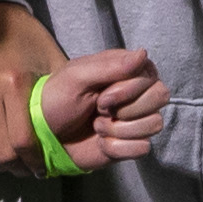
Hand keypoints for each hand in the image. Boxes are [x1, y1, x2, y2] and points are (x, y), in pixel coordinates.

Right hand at [0, 1, 66, 176]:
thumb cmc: (25, 39)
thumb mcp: (52, 59)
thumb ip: (64, 90)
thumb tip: (86, 117)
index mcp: (15, 83)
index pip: (23, 141)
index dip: (34, 161)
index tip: (42, 168)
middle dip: (15, 168)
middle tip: (26, 171)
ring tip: (9, 165)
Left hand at [39, 47, 171, 171]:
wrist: (42, 135)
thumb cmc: (56, 100)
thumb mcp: (77, 77)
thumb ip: (111, 66)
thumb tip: (144, 53)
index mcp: (128, 72)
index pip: (151, 78)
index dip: (127, 91)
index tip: (101, 96)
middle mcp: (138, 94)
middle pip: (160, 97)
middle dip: (125, 110)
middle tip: (99, 110)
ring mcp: (136, 119)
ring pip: (153, 124)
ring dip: (118, 130)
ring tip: (97, 126)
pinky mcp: (131, 143)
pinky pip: (142, 148)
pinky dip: (116, 148)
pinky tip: (101, 142)